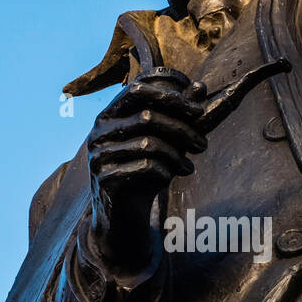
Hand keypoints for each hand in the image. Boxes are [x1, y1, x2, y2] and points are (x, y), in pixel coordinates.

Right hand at [85, 70, 207, 279]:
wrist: (123, 215)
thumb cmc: (145, 172)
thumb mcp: (165, 142)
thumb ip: (181, 116)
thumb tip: (201, 86)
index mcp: (111, 113)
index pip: (138, 87)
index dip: (169, 89)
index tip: (198, 104)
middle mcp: (100, 129)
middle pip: (147, 114)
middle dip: (182, 127)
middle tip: (202, 143)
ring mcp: (99, 153)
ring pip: (149, 142)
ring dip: (177, 154)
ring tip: (189, 165)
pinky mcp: (104, 177)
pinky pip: (144, 166)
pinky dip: (166, 170)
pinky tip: (173, 175)